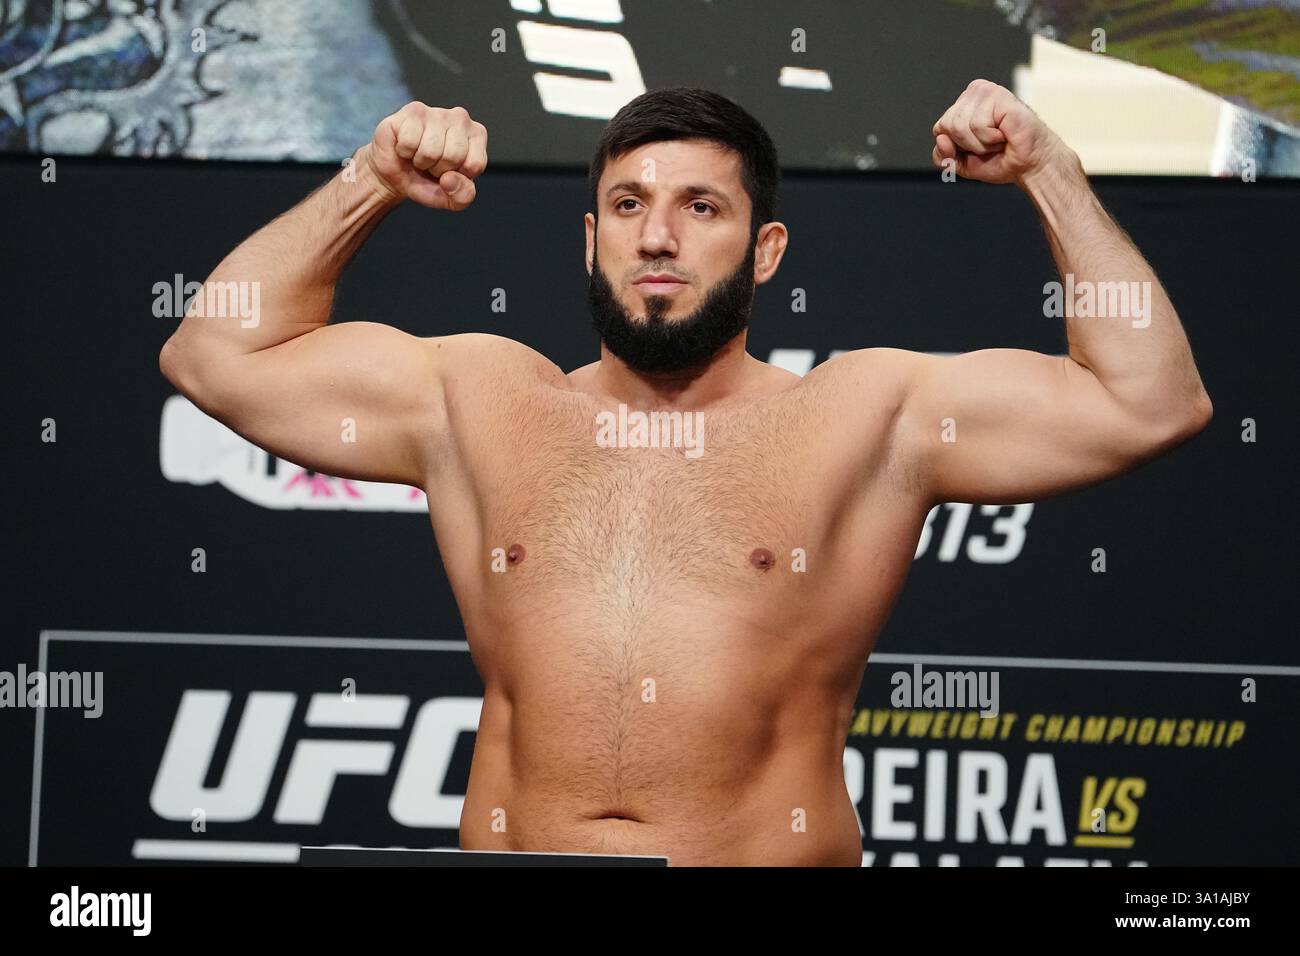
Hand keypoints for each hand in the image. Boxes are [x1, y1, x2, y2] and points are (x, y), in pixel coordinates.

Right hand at [363, 102, 486, 209]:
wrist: (395, 174)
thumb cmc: (427, 179)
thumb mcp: (450, 198)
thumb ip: (462, 196)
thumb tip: (449, 179)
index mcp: (477, 136)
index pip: (475, 165)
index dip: (457, 177)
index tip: (449, 172)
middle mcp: (460, 118)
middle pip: (454, 156)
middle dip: (438, 169)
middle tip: (431, 164)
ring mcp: (437, 112)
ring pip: (431, 150)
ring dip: (420, 161)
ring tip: (419, 155)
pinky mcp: (413, 110)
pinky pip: (410, 142)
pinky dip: (405, 152)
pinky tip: (407, 146)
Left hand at [931, 79, 1071, 185]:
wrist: (1029, 164)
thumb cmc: (1000, 160)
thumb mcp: (962, 163)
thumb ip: (942, 156)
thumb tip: (941, 138)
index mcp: (963, 103)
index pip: (939, 128)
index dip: (955, 147)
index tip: (977, 148)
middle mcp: (973, 91)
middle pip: (946, 126)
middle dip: (967, 145)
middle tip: (990, 143)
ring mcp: (986, 91)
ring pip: (960, 126)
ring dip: (981, 143)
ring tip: (998, 139)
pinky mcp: (998, 95)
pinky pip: (977, 125)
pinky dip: (990, 139)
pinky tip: (1004, 133)